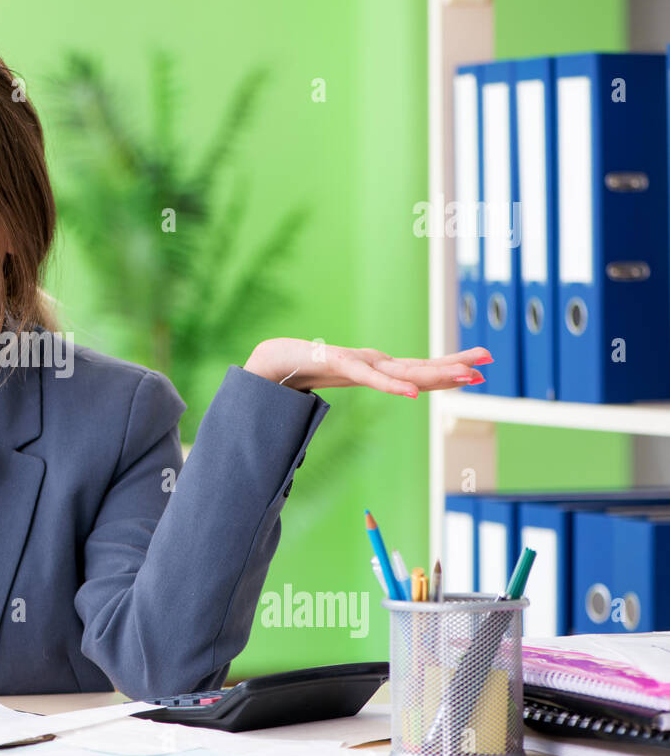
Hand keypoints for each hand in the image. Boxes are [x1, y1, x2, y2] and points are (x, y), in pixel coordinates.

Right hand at [243, 338, 491, 397]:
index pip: (418, 370)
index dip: (448, 369)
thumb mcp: (339, 384)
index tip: (478, 369)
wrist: (267, 361)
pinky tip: (411, 392)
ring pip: (401, 369)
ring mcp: (355, 361)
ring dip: (434, 372)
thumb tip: (371, 396)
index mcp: (373, 368)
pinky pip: (368, 377)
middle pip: (419, 365)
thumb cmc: (301, 372)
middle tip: (488, 359)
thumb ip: (355, 387)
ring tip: (464, 374)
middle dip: (454, 362)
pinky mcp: (335, 362)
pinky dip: (390, 385)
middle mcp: (370, 361)